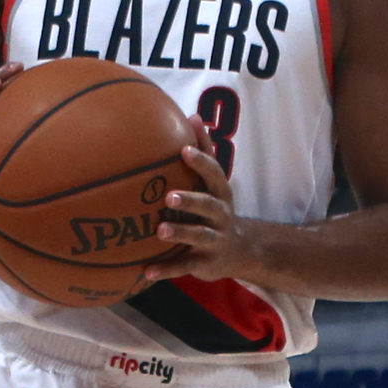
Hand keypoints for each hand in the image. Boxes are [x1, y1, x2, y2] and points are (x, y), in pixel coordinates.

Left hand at [144, 134, 257, 287]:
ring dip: (180, 232)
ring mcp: (214, 239)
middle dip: (191, 200)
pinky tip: (147, 271)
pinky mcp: (205, 262)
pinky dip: (166, 269)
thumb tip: (193, 116)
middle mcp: (220, 215)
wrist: (240, 250)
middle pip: (208, 205)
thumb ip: (204, 152)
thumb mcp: (214, 182)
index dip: (200, 162)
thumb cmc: (216, 209)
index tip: (183, 150)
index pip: (213, 174)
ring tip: (160, 231)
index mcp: (220, 193)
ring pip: (198, 235)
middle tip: (169, 196)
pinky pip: (185, 266)